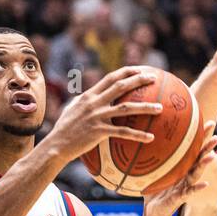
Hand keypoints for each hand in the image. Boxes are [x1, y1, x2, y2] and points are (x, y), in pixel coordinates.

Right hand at [47, 67, 163, 164]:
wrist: (56, 145)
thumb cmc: (64, 130)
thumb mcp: (72, 110)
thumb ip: (84, 102)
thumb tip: (92, 98)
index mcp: (89, 96)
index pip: (111, 78)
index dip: (127, 72)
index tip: (140, 70)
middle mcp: (94, 103)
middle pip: (121, 86)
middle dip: (139, 80)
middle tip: (155, 78)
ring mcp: (97, 117)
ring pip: (126, 108)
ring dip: (145, 107)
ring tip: (160, 108)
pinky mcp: (99, 132)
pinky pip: (123, 133)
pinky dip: (138, 135)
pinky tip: (150, 137)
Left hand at [141, 121, 216, 215]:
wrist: (152, 213)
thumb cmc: (152, 191)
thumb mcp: (147, 171)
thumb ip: (145, 156)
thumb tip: (136, 137)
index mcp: (179, 167)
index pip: (190, 148)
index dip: (198, 137)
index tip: (205, 122)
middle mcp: (184, 175)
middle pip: (198, 158)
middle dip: (207, 147)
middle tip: (216, 136)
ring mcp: (184, 186)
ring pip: (196, 173)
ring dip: (204, 165)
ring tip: (212, 156)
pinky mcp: (179, 198)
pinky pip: (189, 192)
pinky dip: (197, 188)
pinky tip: (206, 184)